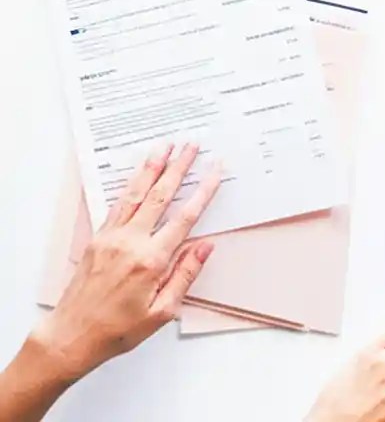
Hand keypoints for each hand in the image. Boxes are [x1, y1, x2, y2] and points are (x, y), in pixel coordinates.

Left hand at [31, 142, 221, 380]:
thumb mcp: (162, 310)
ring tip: (164, 147)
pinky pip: (118, 206)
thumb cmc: (117, 329)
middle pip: (160, 196)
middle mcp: (130, 243)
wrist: (72, 336)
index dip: (203, 191)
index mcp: (151, 261)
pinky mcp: (97, 239)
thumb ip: (185, 274)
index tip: (215, 171)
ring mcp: (111, 238)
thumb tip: (205, 246)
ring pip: (135, 195)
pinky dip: (130, 186)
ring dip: (151, 168)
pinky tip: (137, 176)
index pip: (185, 218)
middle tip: (191, 145)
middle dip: (178, 168)